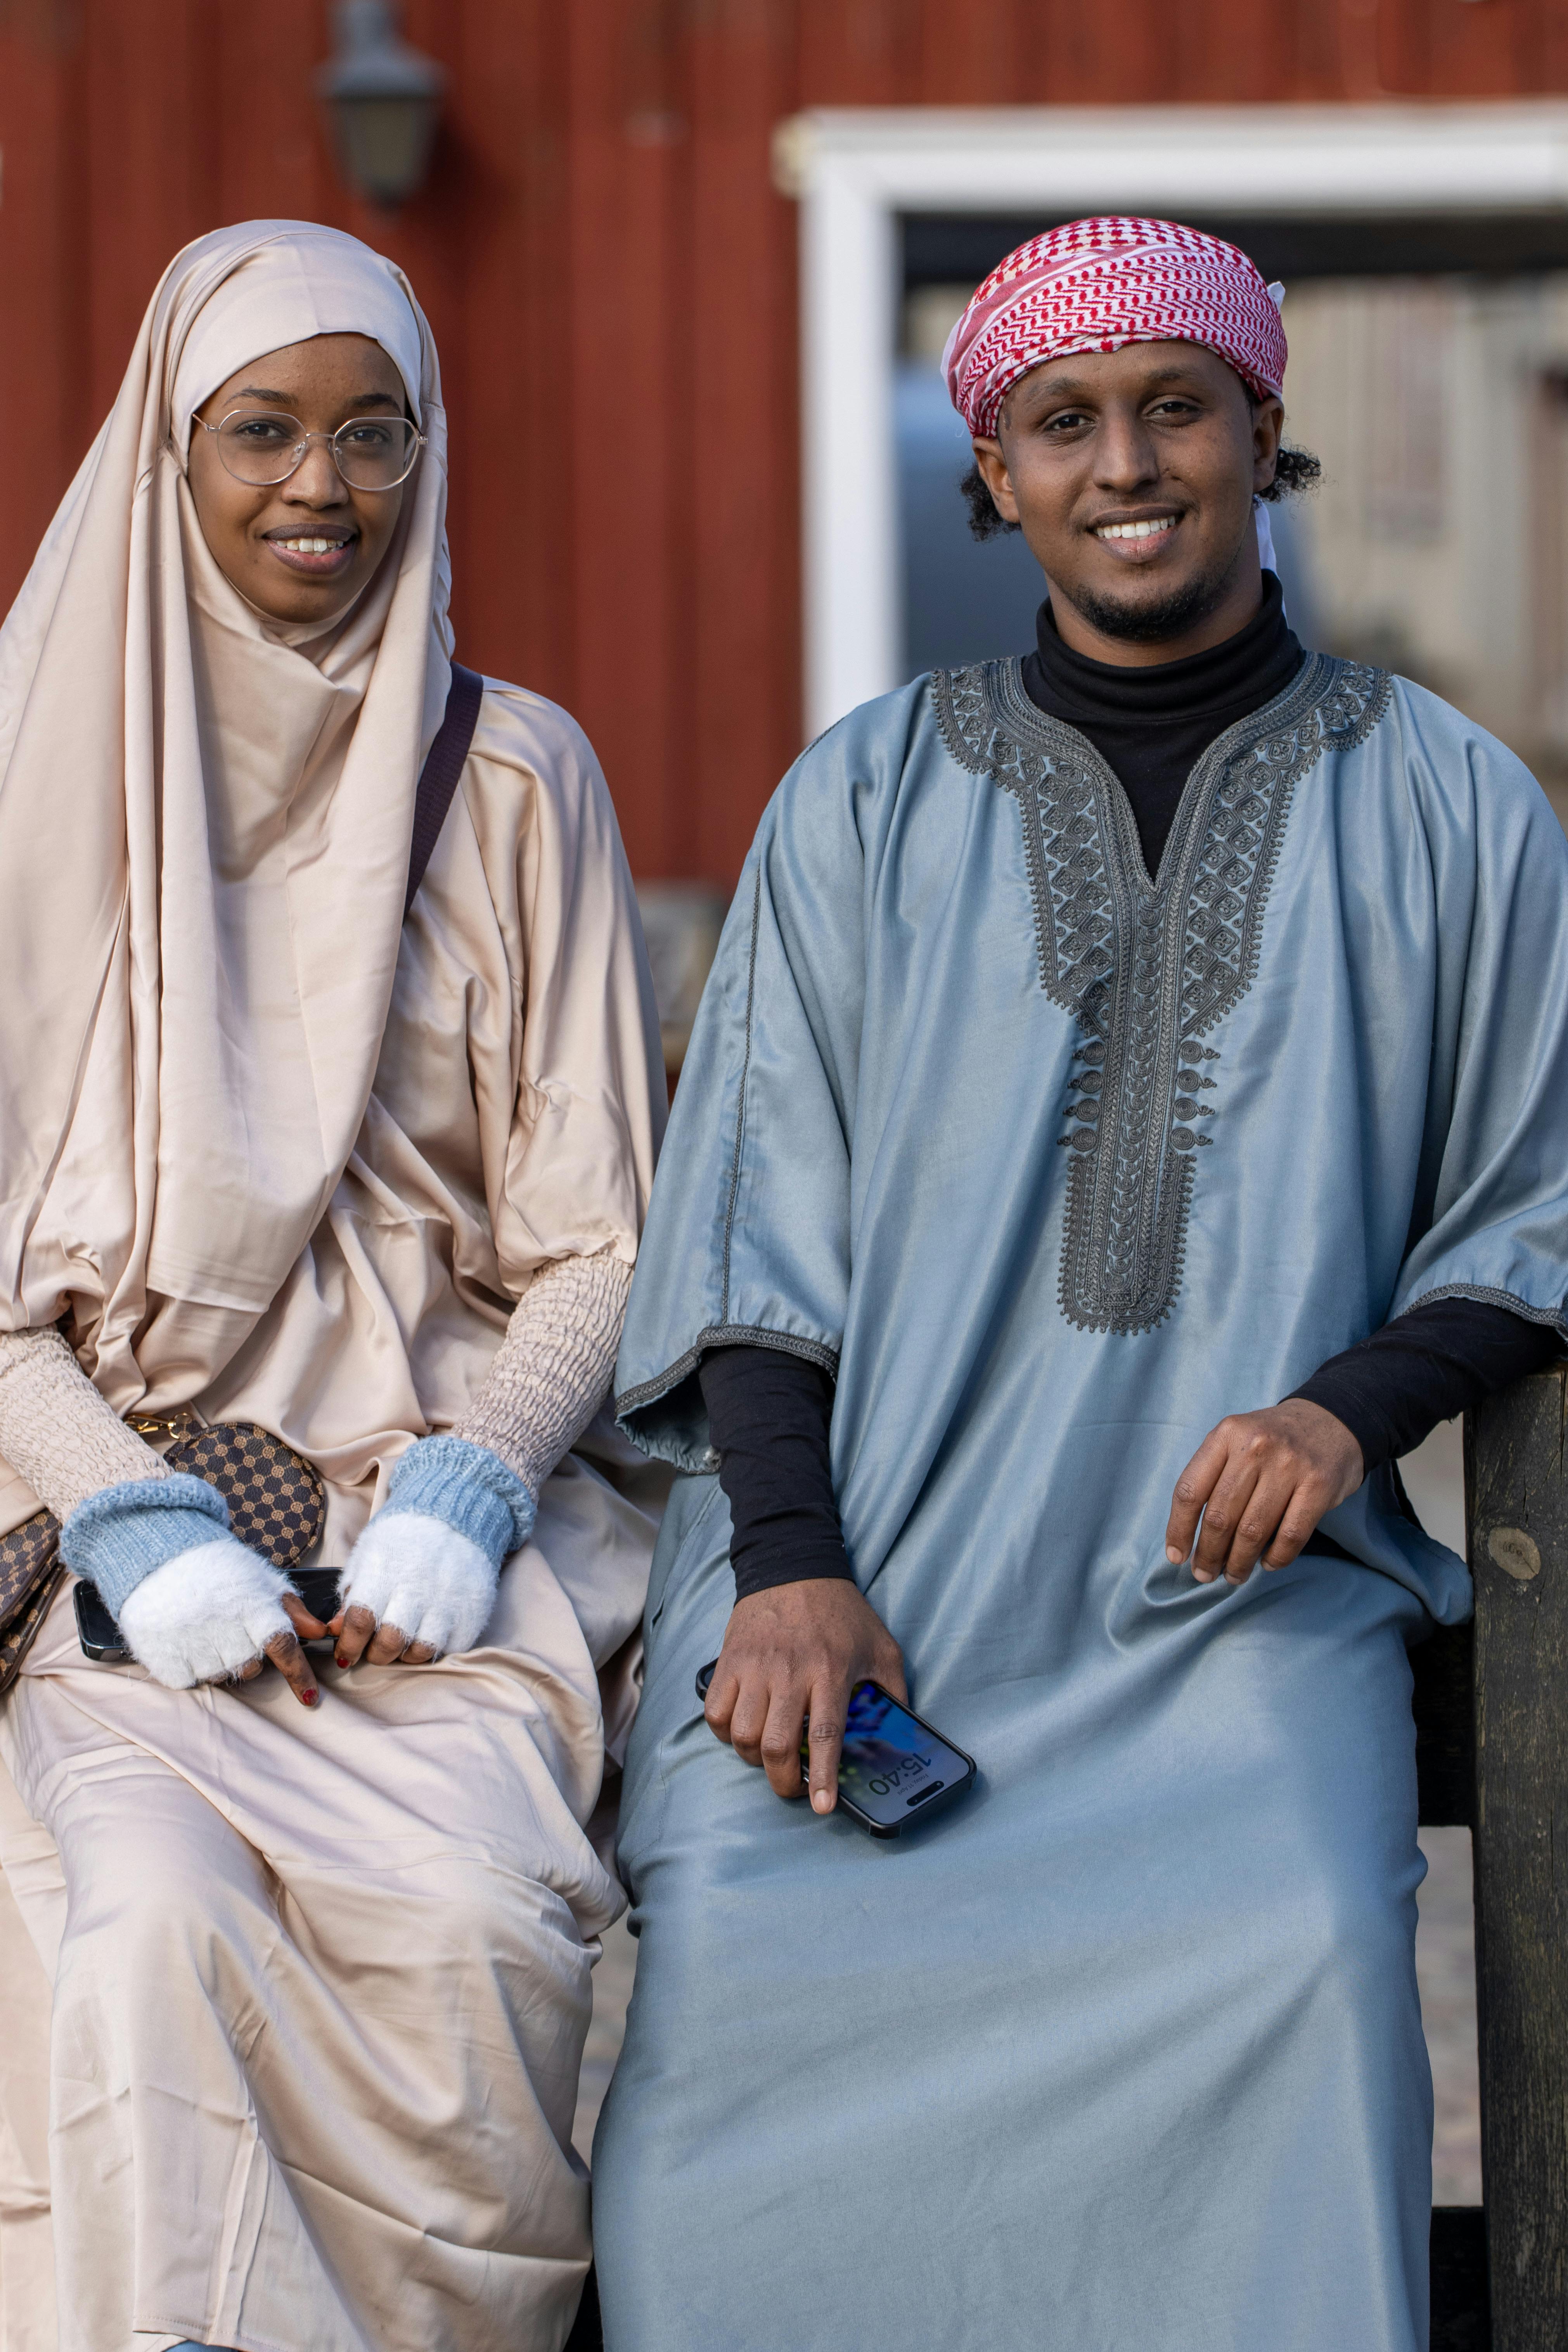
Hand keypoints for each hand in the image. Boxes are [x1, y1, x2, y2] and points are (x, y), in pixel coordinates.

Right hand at [116, 1537, 320, 1704]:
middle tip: (232, 1628)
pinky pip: (189, 1679)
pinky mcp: (164, 1657)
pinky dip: (191, 1666)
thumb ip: (290, 1608)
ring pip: (220, 1675)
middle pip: (251, 1667)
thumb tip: (319, 1632)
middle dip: (249, 1654)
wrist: (157, 1555)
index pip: (284, 1649)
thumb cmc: (215, 1566)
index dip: (299, 1675)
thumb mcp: (258, 1578)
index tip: (310, 1697)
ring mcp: (191, 1645)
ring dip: (220, 1661)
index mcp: (251, 1606)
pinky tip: (186, 1640)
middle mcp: (223, 1629)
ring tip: (207, 1630)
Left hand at [332, 1511, 497, 1668]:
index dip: (348, 1645)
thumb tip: (336, 1629)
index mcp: (385, 1568)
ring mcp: (449, 1599)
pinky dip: (435, 1647)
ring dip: (405, 1655)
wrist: (457, 1512)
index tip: (345, 1653)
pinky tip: (427, 1632)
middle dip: (375, 1655)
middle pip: (390, 1642)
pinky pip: (450, 1647)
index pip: (361, 1620)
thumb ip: (351, 1592)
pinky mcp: (472, 1609)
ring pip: (421, 1651)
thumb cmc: (404, 1534)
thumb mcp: (369, 1552)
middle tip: (374, 1648)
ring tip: (402, 1642)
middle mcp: (418, 1585)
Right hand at [704, 1578, 906, 1814]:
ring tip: (769, 1756)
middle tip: (793, 1787)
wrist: (794, 1566)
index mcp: (832, 1670)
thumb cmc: (841, 1613)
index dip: (822, 1776)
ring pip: (742, 1734)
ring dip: (754, 1757)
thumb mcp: (882, 1648)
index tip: (821, 1805)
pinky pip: (716, 1712)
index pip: (825, 1734)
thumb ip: (891, 1693)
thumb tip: (898, 1737)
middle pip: (776, 1743)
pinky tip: (743, 1730)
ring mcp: (755, 1666)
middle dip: (783, 1780)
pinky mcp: (729, 1660)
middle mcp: (790, 1671)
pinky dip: (725, 1732)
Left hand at [1165, 1399, 1364, 1585]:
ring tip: (1233, 1576)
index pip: (1190, 1490)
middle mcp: (1255, 1447)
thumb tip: (1190, 1535)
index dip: (1179, 1529)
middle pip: (1220, 1516)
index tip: (1176, 1557)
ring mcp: (1290, 1465)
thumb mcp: (1236, 1440)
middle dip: (1208, 1554)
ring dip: (1238, 1562)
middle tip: (1205, 1574)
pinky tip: (1267, 1564)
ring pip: (1252, 1531)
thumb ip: (1213, 1475)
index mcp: (1226, 1434)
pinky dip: (1276, 1558)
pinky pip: (1290, 1535)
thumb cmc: (1273, 1440)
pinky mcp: (1319, 1485)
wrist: (1331, 1420)